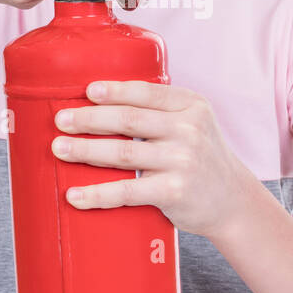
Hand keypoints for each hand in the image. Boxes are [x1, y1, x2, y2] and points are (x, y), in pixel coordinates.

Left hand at [50, 79, 258, 239]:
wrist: (233, 201)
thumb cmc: (201, 159)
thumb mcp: (193, 124)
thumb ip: (160, 112)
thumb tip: (101, 103)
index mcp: (191, 106)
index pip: (147, 92)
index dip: (115, 90)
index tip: (88, 91)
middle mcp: (189, 130)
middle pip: (129, 120)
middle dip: (89, 119)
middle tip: (61, 120)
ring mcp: (182, 161)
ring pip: (123, 153)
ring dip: (86, 151)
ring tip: (60, 148)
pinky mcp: (174, 192)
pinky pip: (127, 192)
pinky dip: (97, 194)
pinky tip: (75, 195)